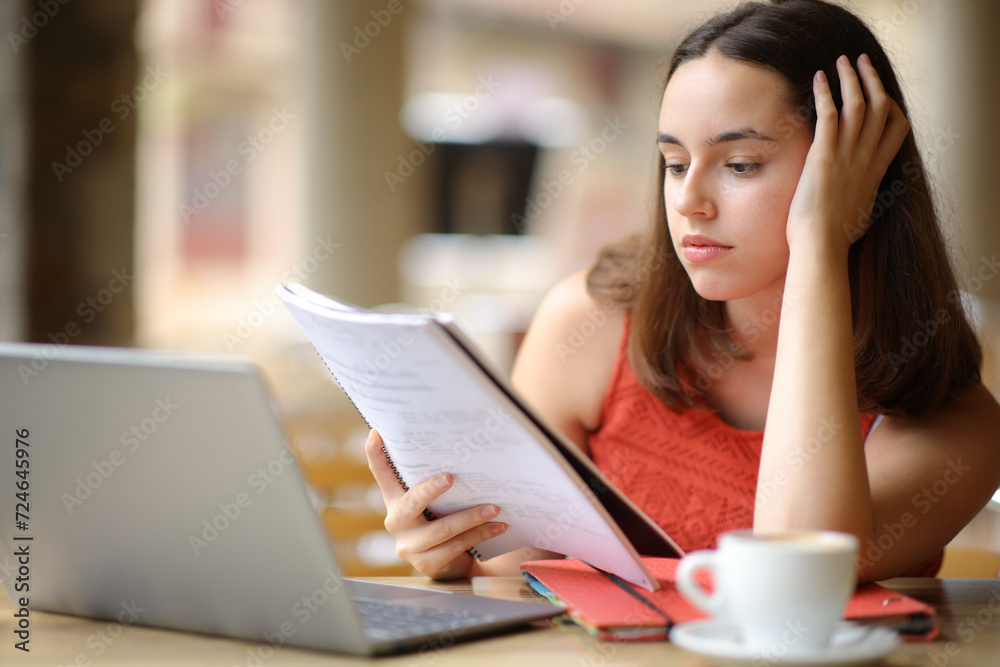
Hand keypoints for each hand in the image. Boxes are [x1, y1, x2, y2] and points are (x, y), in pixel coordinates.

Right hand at [364, 429, 506, 579]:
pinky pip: (456, 546)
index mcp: (395, 501)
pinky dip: (480, 534)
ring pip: (442, 529)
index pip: (382, 475)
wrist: (453, 565)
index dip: (375, 455)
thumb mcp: (436, 502)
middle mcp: (396, 522)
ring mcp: (409, 546)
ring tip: (494, 508)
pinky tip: (498, 526)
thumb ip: (437, 484)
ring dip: (471, 517)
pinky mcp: (426, 564)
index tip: (375, 433)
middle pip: (410, 504)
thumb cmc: (443, 521)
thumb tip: (463, 452)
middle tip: (451, 477)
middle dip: (430, 490)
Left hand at [786, 54, 909, 254]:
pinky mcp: (823, 156)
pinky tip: (818, 79)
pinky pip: (828, 115)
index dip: (892, 106)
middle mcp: (865, 158)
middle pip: (880, 107)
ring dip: (851, 78)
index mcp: (876, 171)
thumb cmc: (835, 238)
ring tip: (843, 61)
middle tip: (862, 62)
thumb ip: (862, 200)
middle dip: (873, 79)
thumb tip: (859, 204)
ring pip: (857, 104)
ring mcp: (846, 156)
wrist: (822, 246)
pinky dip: (825, 93)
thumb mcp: (861, 216)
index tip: (883, 95)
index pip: (897, 128)